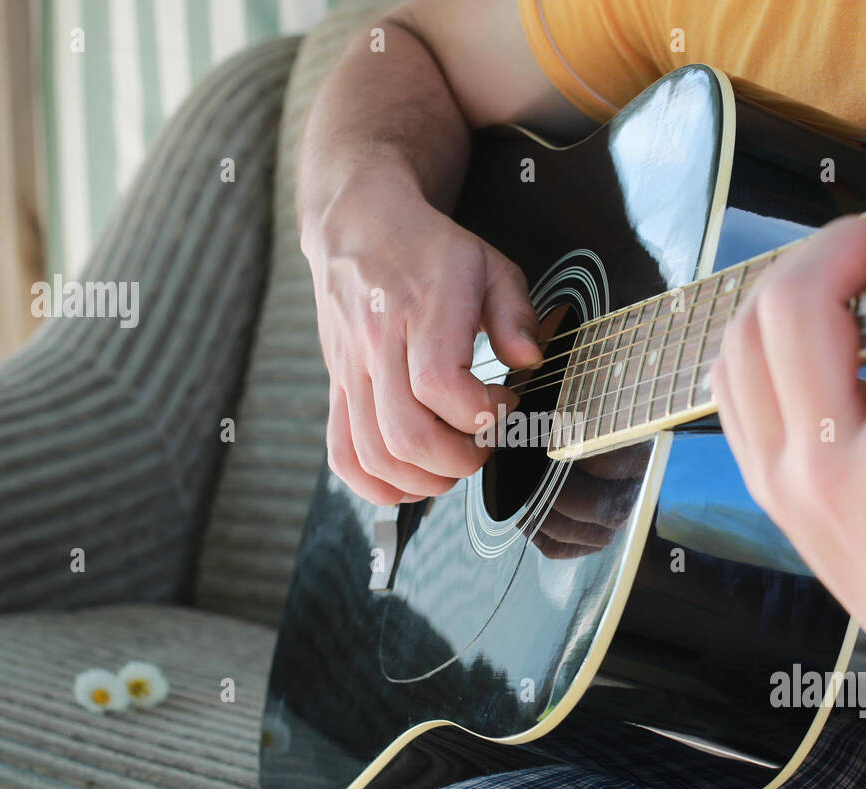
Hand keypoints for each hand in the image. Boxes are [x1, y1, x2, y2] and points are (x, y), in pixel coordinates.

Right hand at [304, 176, 542, 504]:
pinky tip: (412, 479)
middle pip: (406, 434)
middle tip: (482, 443)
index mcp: (419, 310)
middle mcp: (377, 344)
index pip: (439, 386)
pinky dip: (377, 485)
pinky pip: (342, 456)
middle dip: (458, 459)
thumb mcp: (489, 264)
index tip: (504, 402)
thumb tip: (529, 359)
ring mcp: (350, 371)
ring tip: (453, 461)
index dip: (480, 414)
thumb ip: (515, 314)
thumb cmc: (429, 250)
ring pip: (374, 455)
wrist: (359, 226)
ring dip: (424, 479)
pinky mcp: (337, 388)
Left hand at [711, 139, 865, 743]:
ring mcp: (783, 482)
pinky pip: (730, 380)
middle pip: (794, 305)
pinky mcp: (762, 487)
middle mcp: (833, 473)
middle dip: (846, 241)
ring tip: (858, 284)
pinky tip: (817, 330)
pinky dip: (764, 333)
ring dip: (797, 281)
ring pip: (744, 336)